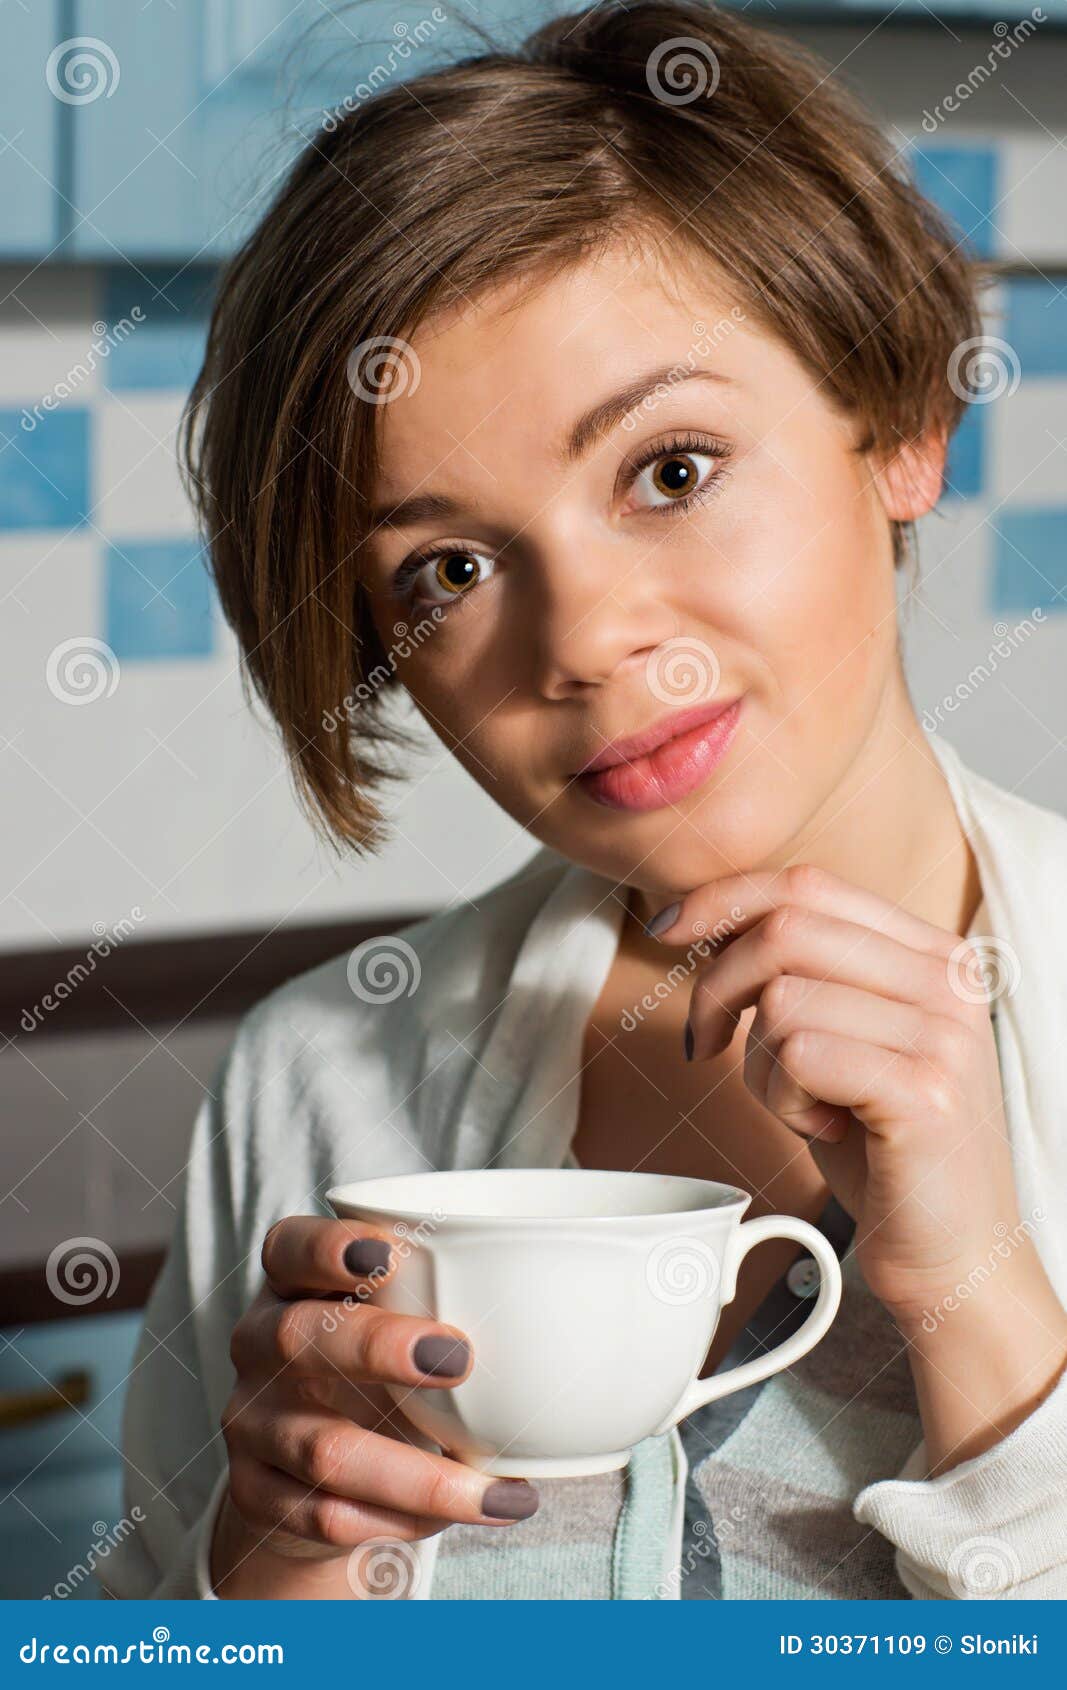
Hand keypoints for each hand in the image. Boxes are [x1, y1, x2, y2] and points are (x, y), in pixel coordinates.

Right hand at [215, 1215, 537, 1593]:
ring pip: (326, 1451)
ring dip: (421, 1476)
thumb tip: (612, 1305)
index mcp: (292, 1283)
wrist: (303, 1472)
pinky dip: (403, 1522)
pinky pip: (331, 1517)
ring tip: (500, 1492)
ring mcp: (252, 1425)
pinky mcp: (258, 1497)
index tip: (388, 1252)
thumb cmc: (378, 1370)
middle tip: (458, 1357)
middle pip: (298, 1339)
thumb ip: (456, 1298)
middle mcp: (260, 1346)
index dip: (327, 1246)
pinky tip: (457, 1512)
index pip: (287, 1247)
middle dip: (378, 1347)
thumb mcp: (397, 1321)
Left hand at [649, 864, 1023, 1327]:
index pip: (808, 885)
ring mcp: (942, 1034)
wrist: (953, 1251)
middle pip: (784, 931)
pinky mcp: (924, 1092)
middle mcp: (946, 981)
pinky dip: (785, 1101)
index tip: (668, 930)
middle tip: (705, 1044)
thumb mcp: (845, 1037)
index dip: (724, 900)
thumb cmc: (881, 1144)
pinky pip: (799, 1058)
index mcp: (931, 954)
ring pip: (782, 1001)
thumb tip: (707, 919)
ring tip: (805, 1106)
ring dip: (761, 1066)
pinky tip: (825, 1130)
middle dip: (716, 986)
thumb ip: (805, 973)